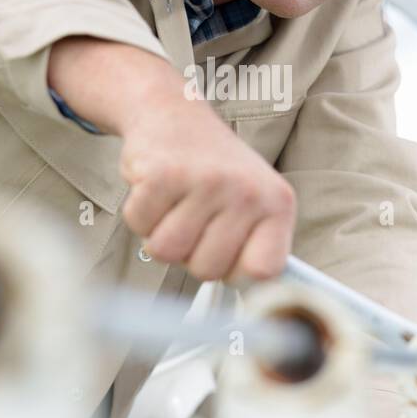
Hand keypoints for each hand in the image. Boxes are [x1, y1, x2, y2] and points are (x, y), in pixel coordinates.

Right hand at [119, 95, 295, 282]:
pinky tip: (157, 188)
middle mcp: (246, 192)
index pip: (265, 272)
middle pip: (208, 270)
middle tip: (195, 219)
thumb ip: (257, 248)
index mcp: (276, 204)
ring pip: (167, 252)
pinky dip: (140, 213)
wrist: (174, 113)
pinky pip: (139, 226)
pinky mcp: (163, 174)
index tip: (228, 258)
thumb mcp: (252, 201)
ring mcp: (205, 182)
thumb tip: (259, 304)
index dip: (237, 274)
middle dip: (192, 254)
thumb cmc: (214, 169)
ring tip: (176, 202)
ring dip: (161, 234)